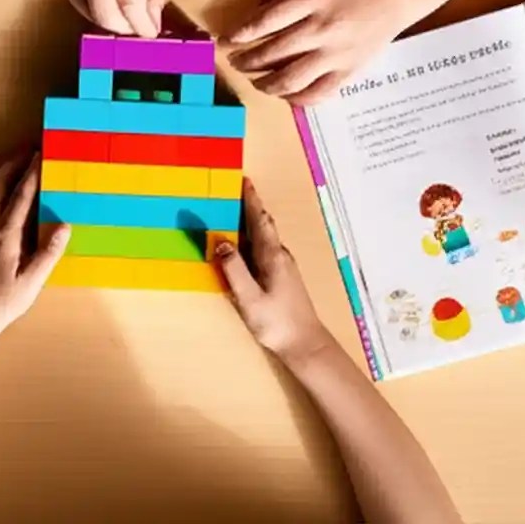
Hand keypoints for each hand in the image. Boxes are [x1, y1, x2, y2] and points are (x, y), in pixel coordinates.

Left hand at [0, 154, 68, 333]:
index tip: (41, 155)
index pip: (21, 195)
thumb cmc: (5, 301)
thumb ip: (48, 253)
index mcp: (7, 234)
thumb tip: (65, 226)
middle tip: (28, 150)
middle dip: (13, 162)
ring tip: (8, 159)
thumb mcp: (32, 282)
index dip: (32, 173)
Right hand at [49, 0, 164, 36]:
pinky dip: (95, 9)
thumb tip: (153, 17)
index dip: (143, 25)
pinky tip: (109, 5)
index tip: (152, 33)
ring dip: (111, 22)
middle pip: (107, 14)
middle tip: (140, 30)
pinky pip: (78, 0)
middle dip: (126, 28)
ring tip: (128, 19)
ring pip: (90, 12)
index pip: (132, 2)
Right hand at [214, 180, 333, 363]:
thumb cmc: (277, 322)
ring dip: (251, 221)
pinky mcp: (282, 277)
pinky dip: (253, 238)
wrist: (304, 345)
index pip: (260, 220)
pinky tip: (244, 244)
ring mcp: (283, 266)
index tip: (244, 180)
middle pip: (264, 224)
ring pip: (265, 236)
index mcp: (272, 256)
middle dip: (250, 206)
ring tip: (235, 211)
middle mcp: (280, 256)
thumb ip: (234, 270)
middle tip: (235, 189)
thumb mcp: (250, 297)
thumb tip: (220, 242)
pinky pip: (264, 248)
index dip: (252, 200)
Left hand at [226, 0, 427, 105]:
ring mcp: (336, 54)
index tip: (225, 41)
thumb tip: (253, 15)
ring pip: (291, 80)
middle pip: (272, 53)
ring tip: (256, 81)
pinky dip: (297, 99)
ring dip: (265, 84)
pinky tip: (286, 96)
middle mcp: (321, 28)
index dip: (240, 34)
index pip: (265, 21)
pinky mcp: (349, 72)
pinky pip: (318, 94)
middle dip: (246, 61)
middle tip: (234, 62)